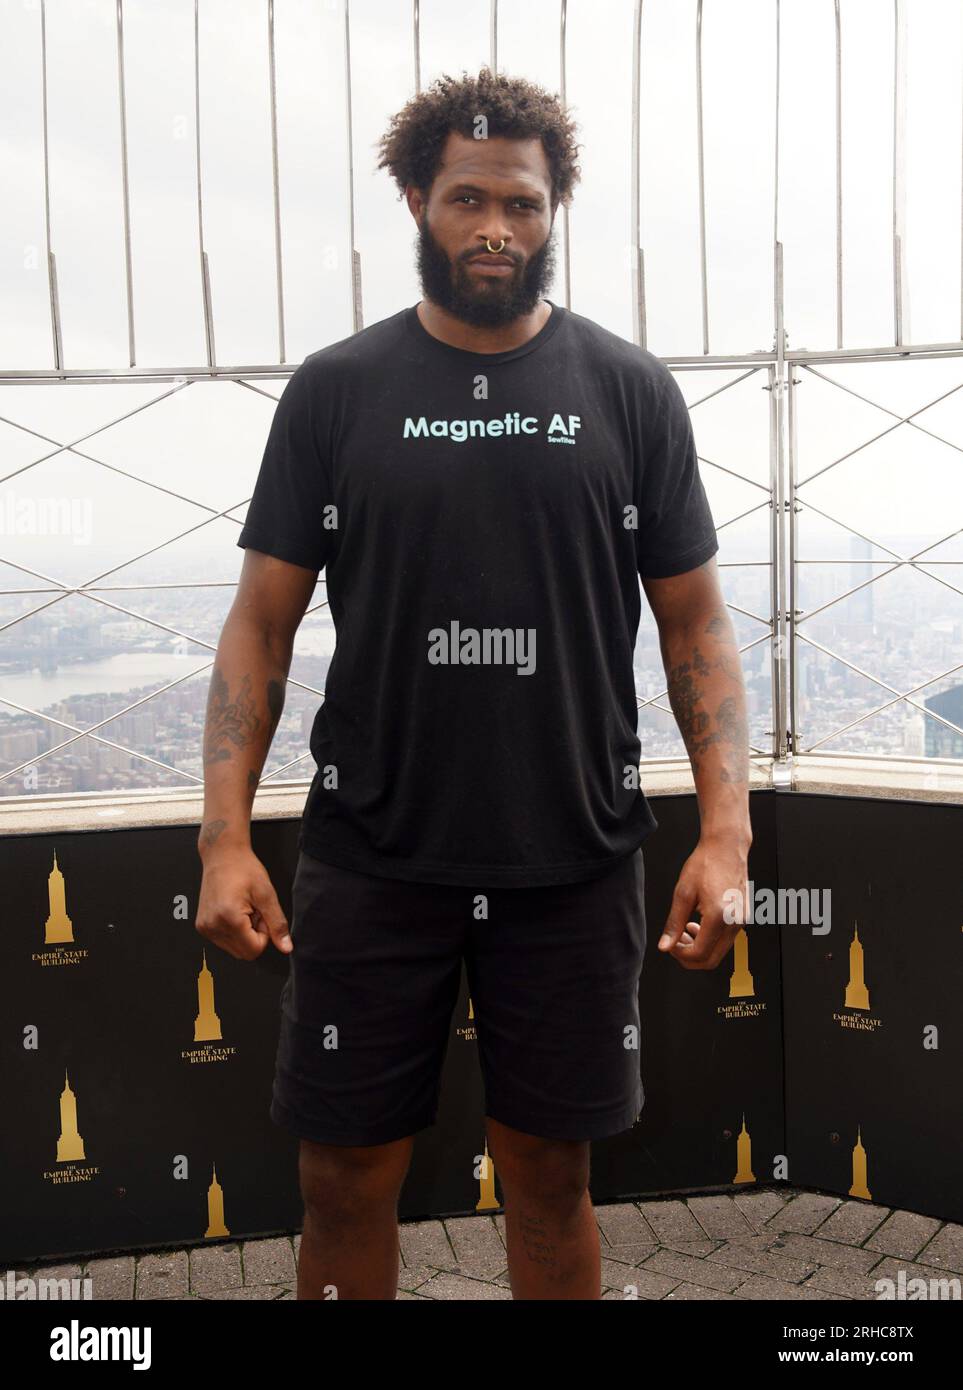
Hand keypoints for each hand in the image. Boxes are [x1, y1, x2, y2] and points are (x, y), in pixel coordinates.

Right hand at [195, 846, 291, 960]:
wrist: (222, 854)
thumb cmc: (244, 868)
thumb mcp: (267, 894)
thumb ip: (277, 924)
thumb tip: (286, 947)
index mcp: (228, 918)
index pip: (254, 950)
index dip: (264, 935)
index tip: (261, 914)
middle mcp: (212, 926)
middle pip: (244, 953)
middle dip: (254, 935)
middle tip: (253, 911)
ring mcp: (205, 927)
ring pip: (234, 948)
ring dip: (244, 933)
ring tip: (243, 909)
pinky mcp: (202, 926)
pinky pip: (224, 941)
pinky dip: (234, 930)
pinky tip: (234, 910)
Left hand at [656, 835, 749, 969]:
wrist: (727, 847)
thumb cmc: (705, 864)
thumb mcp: (683, 893)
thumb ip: (673, 923)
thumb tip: (664, 947)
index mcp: (719, 916)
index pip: (699, 953)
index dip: (680, 955)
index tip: (670, 945)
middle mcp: (735, 922)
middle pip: (712, 960)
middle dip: (690, 957)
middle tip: (675, 942)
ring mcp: (741, 921)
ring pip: (719, 952)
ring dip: (700, 948)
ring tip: (685, 929)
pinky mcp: (743, 917)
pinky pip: (725, 940)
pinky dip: (710, 939)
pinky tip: (697, 923)